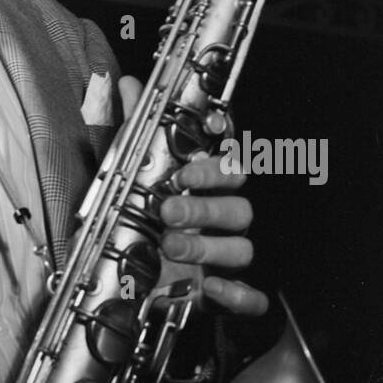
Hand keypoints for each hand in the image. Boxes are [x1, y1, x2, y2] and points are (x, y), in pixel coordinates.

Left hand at [118, 76, 268, 317]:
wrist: (132, 281)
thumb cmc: (143, 218)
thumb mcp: (131, 173)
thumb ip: (135, 130)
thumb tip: (129, 84)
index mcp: (208, 189)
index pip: (232, 169)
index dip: (215, 168)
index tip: (185, 171)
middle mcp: (224, 220)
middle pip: (238, 208)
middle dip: (204, 209)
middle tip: (168, 211)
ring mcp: (228, 258)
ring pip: (242, 248)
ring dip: (208, 248)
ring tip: (170, 246)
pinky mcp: (229, 294)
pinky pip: (253, 298)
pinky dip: (237, 295)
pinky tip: (210, 289)